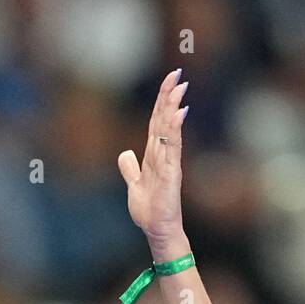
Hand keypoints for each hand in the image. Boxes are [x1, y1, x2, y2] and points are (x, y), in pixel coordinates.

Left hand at [117, 69, 189, 253]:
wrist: (157, 229)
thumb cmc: (149, 210)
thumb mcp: (133, 184)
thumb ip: (130, 168)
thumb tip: (124, 154)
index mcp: (153, 154)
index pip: (156, 121)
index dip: (161, 101)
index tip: (168, 81)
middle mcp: (162, 154)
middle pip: (164, 119)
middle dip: (169, 96)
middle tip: (177, 74)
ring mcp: (168, 162)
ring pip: (170, 129)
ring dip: (173, 107)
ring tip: (180, 87)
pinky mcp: (171, 173)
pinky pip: (173, 147)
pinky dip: (174, 130)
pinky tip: (178, 114)